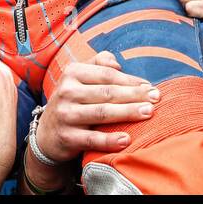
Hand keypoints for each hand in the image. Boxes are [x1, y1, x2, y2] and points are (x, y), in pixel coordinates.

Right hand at [35, 52, 158, 163]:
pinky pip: (92, 139)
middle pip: (108, 92)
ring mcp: (66, 115)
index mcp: (73, 73)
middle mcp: (67, 91)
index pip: (107, 75)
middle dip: (135, 95)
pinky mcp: (67, 137)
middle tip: (156, 98)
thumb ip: (98, 63)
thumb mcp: (79, 77)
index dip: (130, 80)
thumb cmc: (72, 101)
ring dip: (128, 112)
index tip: (150, 86)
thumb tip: (118, 63)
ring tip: (148, 113)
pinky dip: (109, 140)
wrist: (46, 134)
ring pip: (102, 113)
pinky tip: (126, 139)